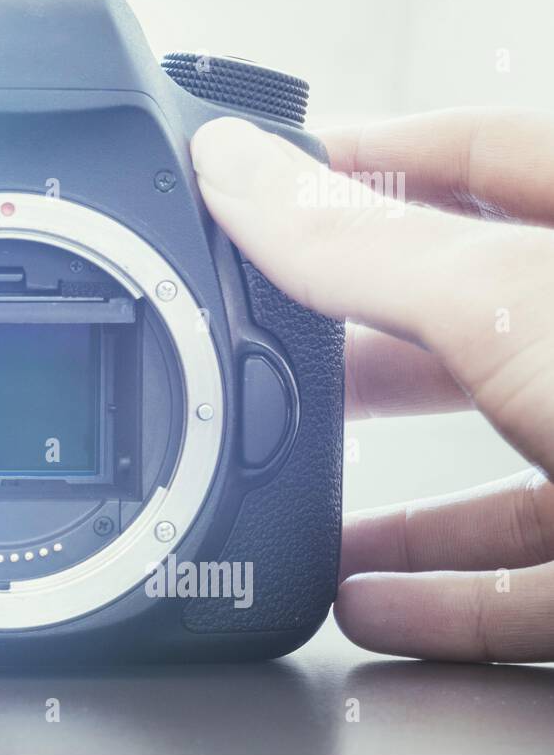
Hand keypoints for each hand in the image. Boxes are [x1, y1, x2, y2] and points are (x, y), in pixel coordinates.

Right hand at [192, 109, 553, 661]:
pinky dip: (438, 596)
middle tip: (260, 349)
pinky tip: (370, 599)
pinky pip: (521, 583)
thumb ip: (362, 250)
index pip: (478, 156)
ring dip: (386, 491)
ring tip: (292, 490)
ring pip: (491, 467)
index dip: (366, 154)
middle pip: (467, 320)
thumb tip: (233, 168)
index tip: (267, 173)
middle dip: (354, 341)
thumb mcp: (509, 308)